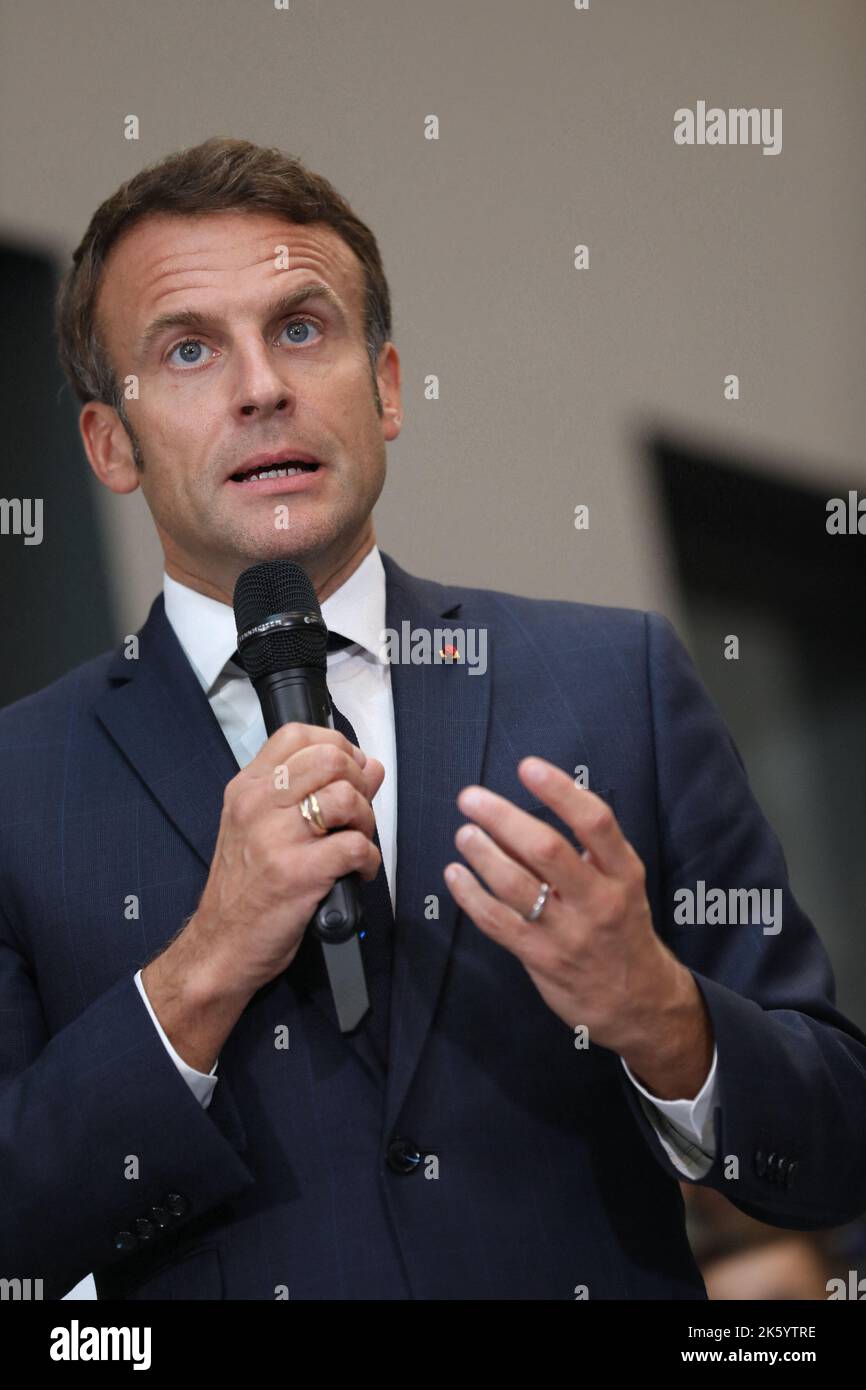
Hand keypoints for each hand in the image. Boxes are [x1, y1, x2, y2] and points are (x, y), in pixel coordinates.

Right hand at [187, 722, 384, 995]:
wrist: (221, 945)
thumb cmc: (244, 888)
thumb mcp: (263, 827)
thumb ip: (312, 791)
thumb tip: (369, 766)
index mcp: (247, 788)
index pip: (298, 734)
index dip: (337, 745)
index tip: (349, 770)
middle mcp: (257, 805)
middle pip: (330, 759)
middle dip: (359, 783)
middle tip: (356, 811)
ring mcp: (276, 838)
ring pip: (346, 798)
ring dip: (367, 821)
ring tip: (357, 841)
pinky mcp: (298, 873)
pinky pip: (355, 847)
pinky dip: (369, 860)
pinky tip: (358, 871)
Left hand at [443, 756, 712, 1098]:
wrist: (637, 999)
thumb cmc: (621, 928)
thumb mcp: (620, 884)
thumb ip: (582, 852)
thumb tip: (522, 816)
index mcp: (623, 872)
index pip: (594, 822)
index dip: (560, 790)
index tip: (528, 767)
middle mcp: (598, 900)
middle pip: (546, 849)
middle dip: (503, 818)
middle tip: (471, 798)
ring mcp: (569, 932)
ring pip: (516, 886)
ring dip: (482, 854)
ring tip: (464, 833)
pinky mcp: (541, 958)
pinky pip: (498, 922)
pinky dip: (470, 896)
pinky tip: (456, 875)